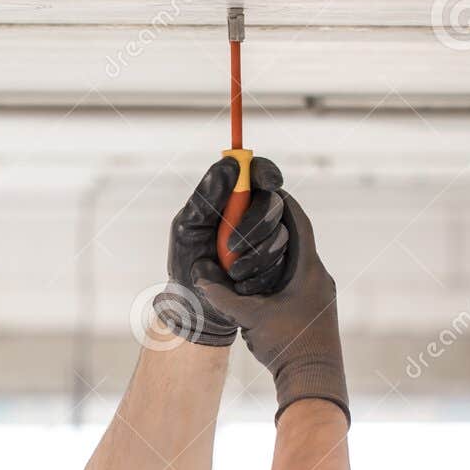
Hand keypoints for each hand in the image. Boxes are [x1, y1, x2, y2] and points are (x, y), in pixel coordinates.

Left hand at [156, 157, 294, 345]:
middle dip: (256, 224)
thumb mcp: (187, 228)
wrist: (196, 305)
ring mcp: (269, 239)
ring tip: (230, 272)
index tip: (269, 183)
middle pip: (274, 204)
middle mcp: (254, 214)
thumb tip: (230, 165)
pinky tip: (242, 284)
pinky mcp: (278, 264)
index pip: (257, 173)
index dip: (267, 173)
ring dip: (255, 256)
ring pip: (280, 236)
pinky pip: (282, 264)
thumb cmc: (187, 261)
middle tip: (231, 246)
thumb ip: (206, 197)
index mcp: (233, 198)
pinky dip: (260, 275)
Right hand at [192, 191, 348, 422]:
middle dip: (277, 224)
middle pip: (298, 239)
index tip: (268, 189)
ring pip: (298, 261)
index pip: (299, 223)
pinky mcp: (316, 309)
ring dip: (278, 250)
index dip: (283, 203)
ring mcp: (319, 294)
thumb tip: (199, 278)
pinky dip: (280, 272)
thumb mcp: (250, 318)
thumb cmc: (287, 346)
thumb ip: (224, 297)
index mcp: (308, 270)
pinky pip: (297, 280)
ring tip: (255, 242)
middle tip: (255, 213)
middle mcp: (318, 277)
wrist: (313, 379)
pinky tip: (262, 278)